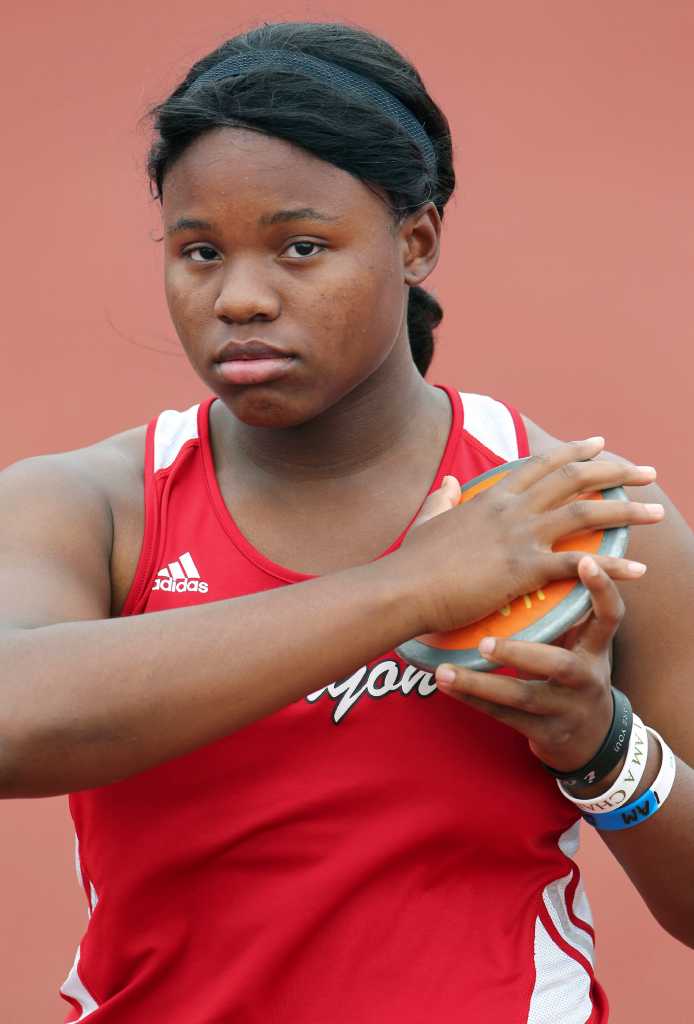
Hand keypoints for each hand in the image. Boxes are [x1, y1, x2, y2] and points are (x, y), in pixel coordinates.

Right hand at [396, 437, 662, 634]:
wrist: (402, 588)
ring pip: (585, 512)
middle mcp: (511, 510)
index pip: (541, 465)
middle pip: (573, 479)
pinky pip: (579, 564)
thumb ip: (442, 500)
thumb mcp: (427, 521)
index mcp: (491, 498)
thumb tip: (449, 483)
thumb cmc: (412, 562)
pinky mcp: (524, 570)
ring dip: (626, 510)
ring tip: (656, 512)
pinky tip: (638, 571)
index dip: (574, 452)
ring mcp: (519, 537)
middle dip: (615, 472)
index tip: (601, 444)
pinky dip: (612, 567)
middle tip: (647, 472)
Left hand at [434, 555, 626, 772]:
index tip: (583, 560)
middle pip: (559, 666)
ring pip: (523, 698)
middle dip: (521, 654)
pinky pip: (504, 716)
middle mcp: (586, 679)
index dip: (601, 589)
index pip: (609, 616)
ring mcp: (566, 709)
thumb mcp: (581, 641)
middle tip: (485, 642)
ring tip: (444, 671)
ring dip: (480, 684)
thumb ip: (563, 607)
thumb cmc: (574, 670)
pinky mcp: (545, 733)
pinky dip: (472, 699)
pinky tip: (445, 685)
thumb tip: (532, 548)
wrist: (591, 737)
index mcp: (596, 648)